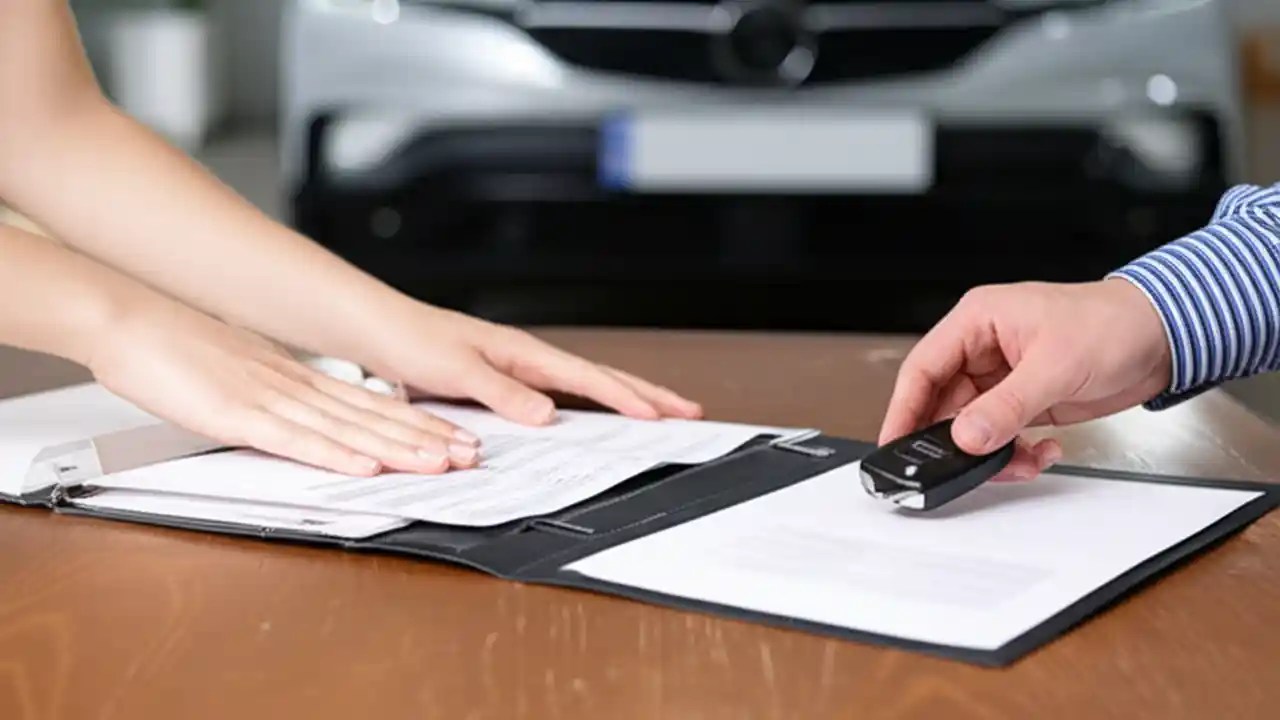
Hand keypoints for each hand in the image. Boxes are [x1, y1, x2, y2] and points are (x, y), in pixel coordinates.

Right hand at [87, 300, 481, 476]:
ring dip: (399, 449)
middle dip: (426, 438)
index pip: (370, 404)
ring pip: (348, 430)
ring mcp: (269, 400)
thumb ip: (274, 396)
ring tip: (443, 462)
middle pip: (373, 417)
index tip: (453, 438)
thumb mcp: (239, 373)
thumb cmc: (175, 346)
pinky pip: (295, 439)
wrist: (128, 317)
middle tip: (472, 454)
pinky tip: (368, 467)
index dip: (416, 423)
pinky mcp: (237, 415)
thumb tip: (300, 416)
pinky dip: (335, 455)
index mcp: (296, 379)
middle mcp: (294, 388)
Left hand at [359, 304, 703, 425]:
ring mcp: (518, 370)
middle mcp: (526, 359)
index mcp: (522, 352)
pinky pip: (558, 396)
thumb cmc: (410, 340)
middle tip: (687, 410)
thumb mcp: (454, 369)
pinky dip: (587, 406)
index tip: (661, 414)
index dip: (626, 397)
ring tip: (658, 413)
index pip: (587, 377)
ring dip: (622, 400)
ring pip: (583, 386)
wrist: (375, 329)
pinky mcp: (503, 383)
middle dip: (645, 393)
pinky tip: (594, 420)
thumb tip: (550, 415)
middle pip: (599, 377)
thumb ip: (502, 393)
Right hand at [879, 278, 1172, 479]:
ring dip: (991, 451)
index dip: (904, 408)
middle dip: (955, 440)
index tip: (896, 444)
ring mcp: (1003, 377)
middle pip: (943, 403)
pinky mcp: (1025, 400)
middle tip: (959, 466)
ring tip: (1018, 460)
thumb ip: (1006, 405)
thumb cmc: (1114, 323)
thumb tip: (967, 436)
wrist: (1166, 337)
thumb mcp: (1055, 365)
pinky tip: (1041, 452)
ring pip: (972, 426)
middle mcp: (983, 350)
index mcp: (977, 322)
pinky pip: (1001, 435)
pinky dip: (1015, 453)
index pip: (923, 368)